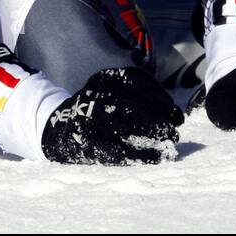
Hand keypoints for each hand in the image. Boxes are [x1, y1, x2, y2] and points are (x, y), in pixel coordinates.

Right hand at [41, 66, 183, 165]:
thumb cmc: (100, 109)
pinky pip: (112, 150)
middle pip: (130, 106)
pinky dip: (135, 155)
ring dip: (149, 141)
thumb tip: (177, 118)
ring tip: (167, 149)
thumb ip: (142, 99)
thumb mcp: (115, 92)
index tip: (177, 115)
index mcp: (104, 77)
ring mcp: (86, 115)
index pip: (135, 80)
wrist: (58, 126)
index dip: (160, 97)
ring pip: (122, 129)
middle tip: (174, 135)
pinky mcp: (82, 139)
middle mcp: (94, 92)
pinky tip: (152, 158)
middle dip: (157, 122)